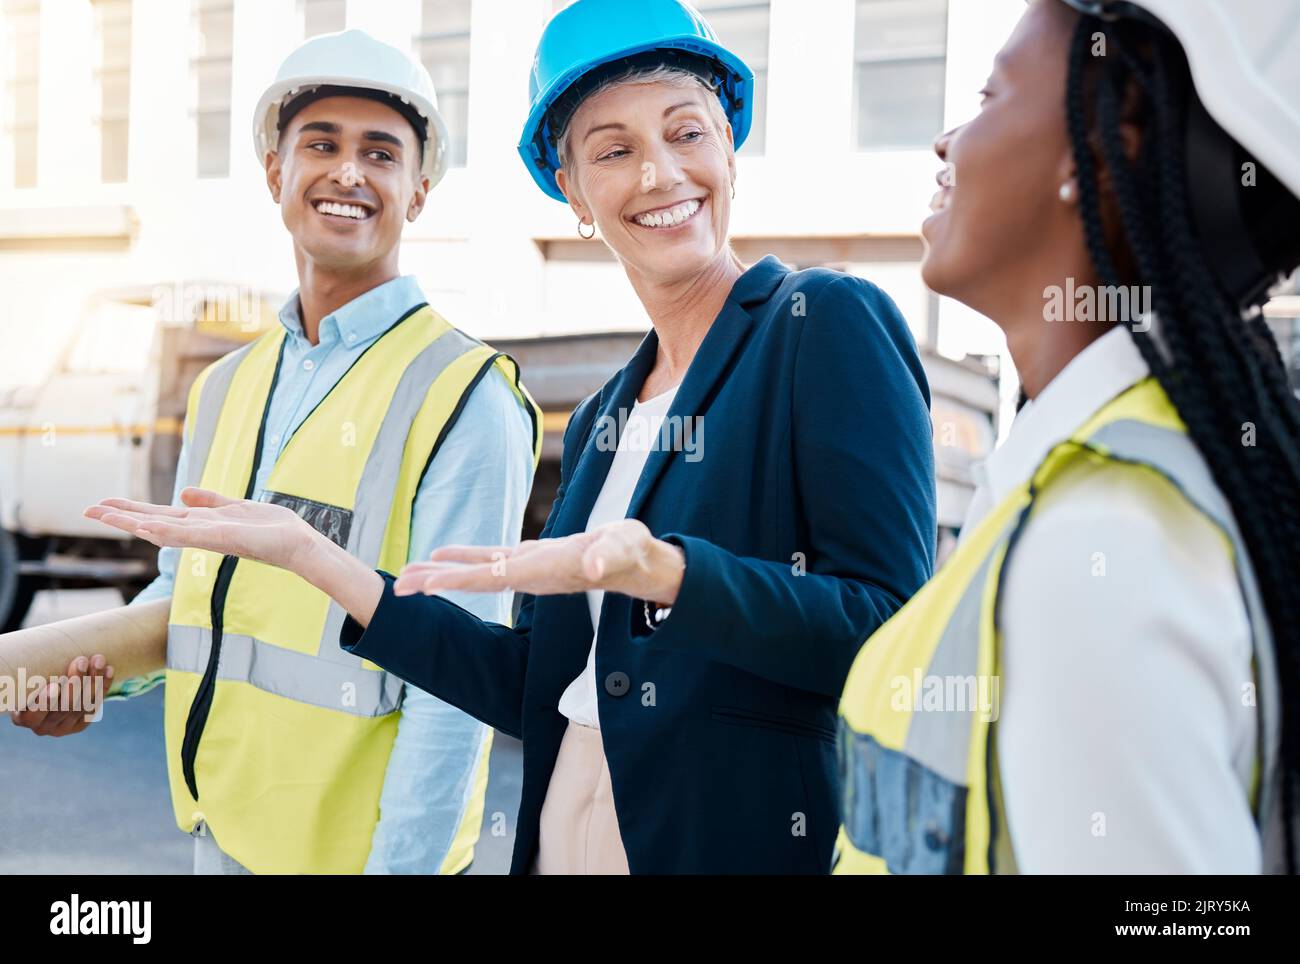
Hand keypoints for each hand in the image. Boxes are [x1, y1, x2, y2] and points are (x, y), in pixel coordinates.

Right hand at [9, 654, 111, 736]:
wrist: (46, 690)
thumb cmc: (30, 680)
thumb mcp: (25, 680)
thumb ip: (30, 675)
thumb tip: (26, 652)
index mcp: (24, 719)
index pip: (35, 714)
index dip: (45, 702)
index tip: (53, 686)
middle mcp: (44, 727)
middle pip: (64, 707)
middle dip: (76, 682)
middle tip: (81, 661)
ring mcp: (64, 727)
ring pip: (84, 705)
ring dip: (94, 680)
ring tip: (98, 660)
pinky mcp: (80, 724)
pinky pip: (95, 705)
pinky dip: (103, 686)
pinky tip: (109, 670)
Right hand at [84, 487, 319, 573]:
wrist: (298, 544)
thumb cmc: (270, 530)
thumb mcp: (235, 507)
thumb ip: (210, 500)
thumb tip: (183, 492)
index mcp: (202, 523)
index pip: (158, 515)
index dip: (131, 510)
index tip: (103, 503)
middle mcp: (200, 531)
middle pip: (153, 521)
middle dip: (121, 516)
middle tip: (87, 509)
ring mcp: (208, 537)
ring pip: (163, 528)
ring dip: (134, 521)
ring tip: (104, 513)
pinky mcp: (222, 538)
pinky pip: (190, 534)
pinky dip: (167, 531)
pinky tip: (147, 528)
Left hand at [395, 519, 685, 603]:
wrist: (641, 565)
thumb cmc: (635, 553)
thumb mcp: (626, 547)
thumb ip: (610, 553)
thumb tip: (594, 561)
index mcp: (546, 571)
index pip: (496, 577)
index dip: (461, 580)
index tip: (428, 586)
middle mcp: (531, 574)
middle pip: (478, 579)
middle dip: (439, 583)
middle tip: (400, 588)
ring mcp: (529, 569)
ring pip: (478, 571)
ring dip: (443, 574)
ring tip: (408, 576)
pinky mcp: (531, 560)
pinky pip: (489, 560)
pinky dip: (463, 559)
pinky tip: (441, 557)